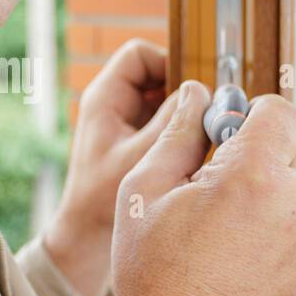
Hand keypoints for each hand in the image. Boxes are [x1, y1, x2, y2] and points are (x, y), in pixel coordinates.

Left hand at [43, 40, 181, 295]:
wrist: (85, 240)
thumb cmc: (101, 202)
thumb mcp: (141, 159)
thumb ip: (170, 124)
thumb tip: (202, 94)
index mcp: (105, 99)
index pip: (140, 55)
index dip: (169, 63)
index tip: (195, 91)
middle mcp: (114, 105)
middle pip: (158, 75)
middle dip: (184, 92)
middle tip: (210, 114)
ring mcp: (126, 124)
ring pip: (165, 100)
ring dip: (186, 114)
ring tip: (206, 137)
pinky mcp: (137, 144)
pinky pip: (166, 124)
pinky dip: (183, 132)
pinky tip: (198, 154)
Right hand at [107, 84, 295, 295]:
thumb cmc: (156, 281)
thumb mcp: (143, 193)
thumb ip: (177, 134)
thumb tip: (196, 98)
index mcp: (255, 177)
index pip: (279, 111)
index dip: (250, 113)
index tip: (227, 130)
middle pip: (286, 150)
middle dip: (252, 160)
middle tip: (208, 193)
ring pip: (294, 189)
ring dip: (264, 196)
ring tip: (220, 234)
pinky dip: (276, 229)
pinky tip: (237, 256)